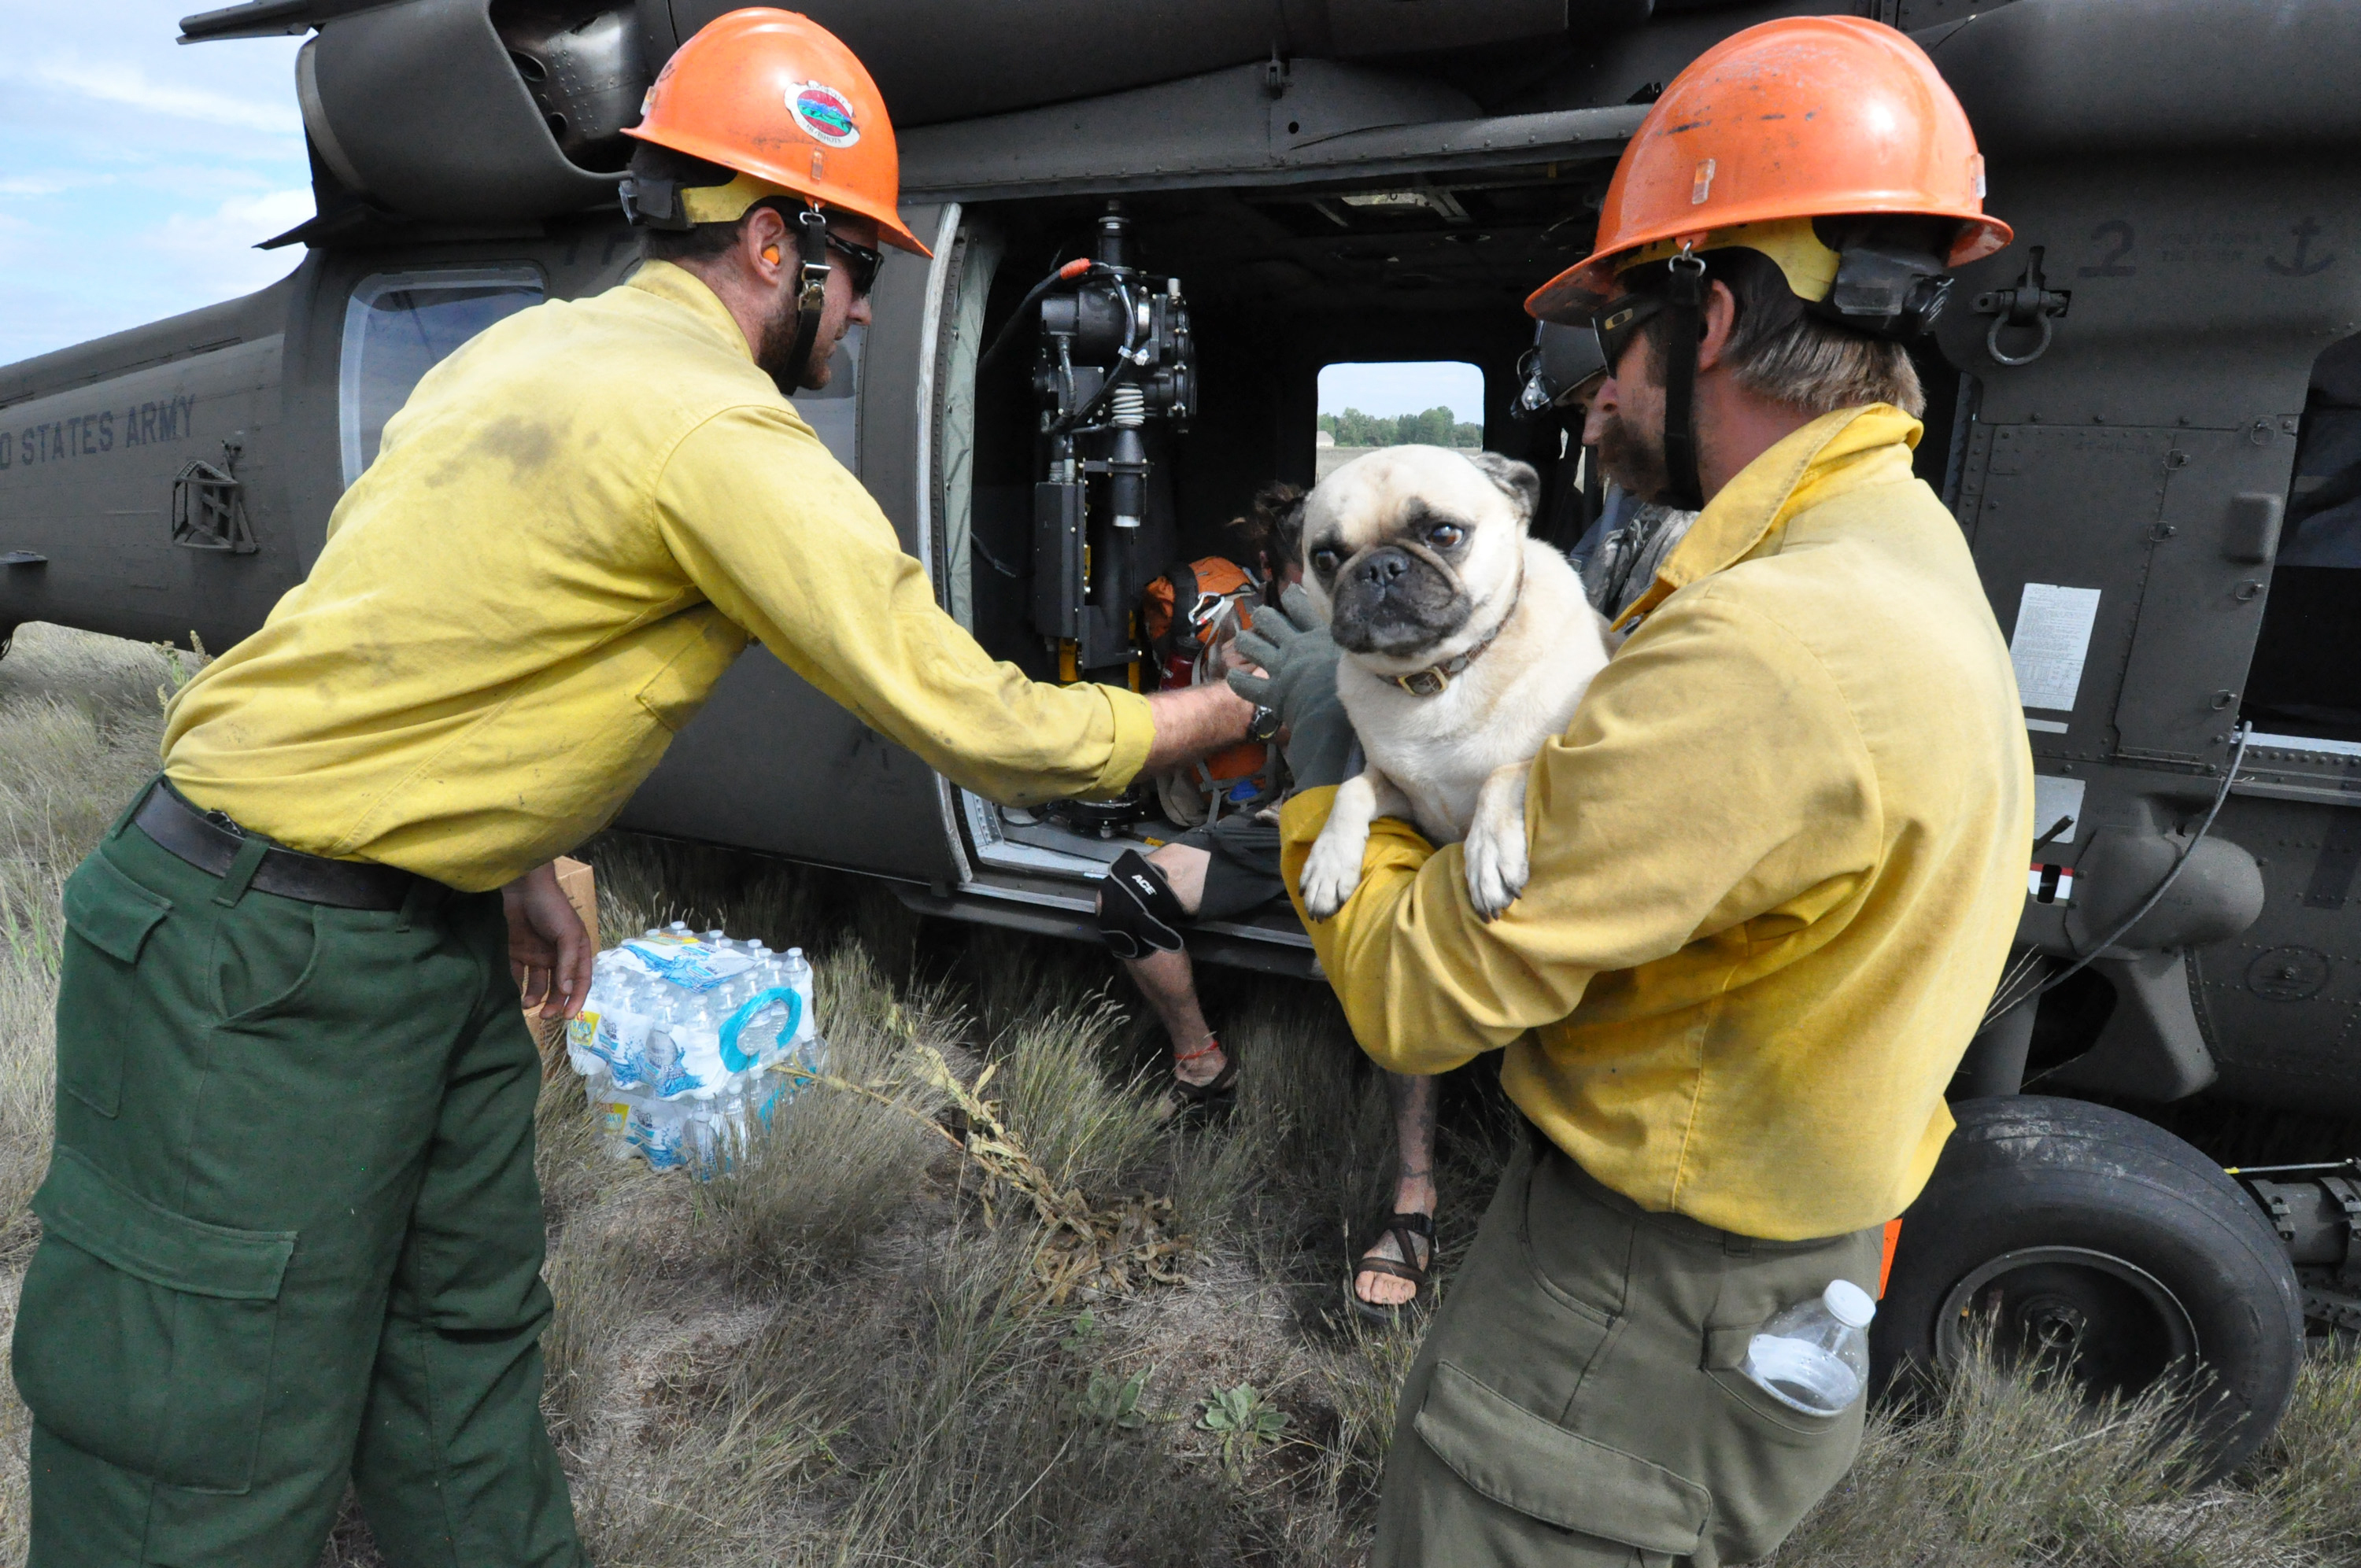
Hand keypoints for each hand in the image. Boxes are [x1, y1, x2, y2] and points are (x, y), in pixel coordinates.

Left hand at [503, 861, 592, 1020]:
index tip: (567, 1017)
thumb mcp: (567, 934)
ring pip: (538, 984)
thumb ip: (568, 962)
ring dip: (534, 997)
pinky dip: (515, 985)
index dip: (576, 1000)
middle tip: (543, 1016)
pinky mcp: (517, 951)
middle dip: (553, 1003)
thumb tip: (568, 991)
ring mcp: (537, 954)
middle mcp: (558, 956)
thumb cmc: (552, 908)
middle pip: (559, 987)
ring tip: (526, 1004)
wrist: (522, 887)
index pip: (581, 982)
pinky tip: (512, 992)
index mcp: (576, 951)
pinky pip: (516, 974)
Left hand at [1227, 583, 1354, 787]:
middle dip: (1265, 616)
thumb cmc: (1359, 687)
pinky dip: (1240, 681)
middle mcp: (1296, 647)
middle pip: (1272, 621)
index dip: (1293, 597)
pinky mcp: (1272, 693)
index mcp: (1318, 636)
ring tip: (1242, 639)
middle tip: (1261, 615)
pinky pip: (1249, 686)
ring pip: (1254, 647)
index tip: (1288, 590)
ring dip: (1247, 641)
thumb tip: (1404, 638)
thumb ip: (1371, 646)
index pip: (1302, 607)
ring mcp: (1280, 668)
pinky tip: (1233, 676)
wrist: (1336, 713)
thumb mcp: (1367, 659)